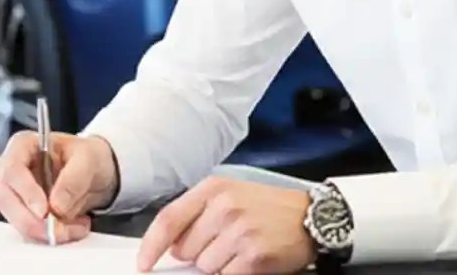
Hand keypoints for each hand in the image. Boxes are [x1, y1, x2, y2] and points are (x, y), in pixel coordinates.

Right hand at [0, 130, 118, 244]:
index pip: (12, 169)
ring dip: (45, 231)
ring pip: (16, 219)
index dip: (25, 192)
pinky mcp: (25, 214)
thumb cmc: (89, 157)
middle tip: (56, 230)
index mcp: (23, 145)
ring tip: (77, 226)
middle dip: (31, 220)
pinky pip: (29, 231)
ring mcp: (16, 194)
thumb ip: (73, 179)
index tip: (43, 211)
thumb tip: (56, 206)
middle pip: (6, 198)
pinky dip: (51, 236)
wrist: (97, 175)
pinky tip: (73, 229)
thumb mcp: (89, 159)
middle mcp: (13, 169)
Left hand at [136, 176, 316, 273]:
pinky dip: (234, 273)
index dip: (151, 245)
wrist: (312, 216)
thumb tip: (169, 246)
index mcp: (213, 189)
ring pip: (204, 266)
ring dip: (219, 265)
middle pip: (184, 249)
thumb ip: (197, 214)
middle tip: (223, 244)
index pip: (168, 219)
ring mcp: (239, 232)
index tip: (144, 262)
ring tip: (241, 249)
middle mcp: (224, 207)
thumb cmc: (268, 207)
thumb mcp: (230, 195)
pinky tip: (250, 260)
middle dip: (197, 254)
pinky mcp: (254, 256)